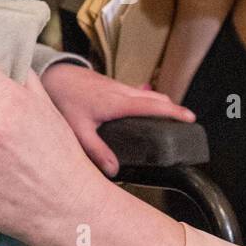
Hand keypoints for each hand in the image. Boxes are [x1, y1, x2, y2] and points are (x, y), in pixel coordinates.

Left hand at [41, 64, 194, 176]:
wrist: (55, 75)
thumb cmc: (65, 100)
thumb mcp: (78, 129)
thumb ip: (96, 150)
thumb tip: (114, 170)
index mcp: (117, 103)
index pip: (152, 106)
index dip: (173, 112)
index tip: (190, 117)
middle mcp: (121, 92)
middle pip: (155, 98)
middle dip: (173, 108)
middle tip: (189, 119)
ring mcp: (118, 86)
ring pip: (147, 94)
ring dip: (162, 102)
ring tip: (173, 116)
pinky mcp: (113, 85)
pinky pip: (137, 92)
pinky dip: (149, 100)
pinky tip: (147, 109)